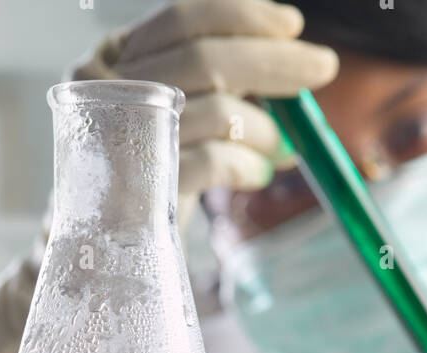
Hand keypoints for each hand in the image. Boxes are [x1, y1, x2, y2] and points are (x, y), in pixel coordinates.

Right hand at [76, 0, 337, 217]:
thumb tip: (295, 64)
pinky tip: (257, 176)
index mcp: (115, 59)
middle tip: (323, 68)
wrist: (103, 253)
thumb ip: (218, 83)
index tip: (293, 25)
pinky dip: (249, 167)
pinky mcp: (138, 189)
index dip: (244, 16)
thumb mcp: (177, 114)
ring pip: (216, 110)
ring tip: (279, 150)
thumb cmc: (149, 177)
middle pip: (206, 58)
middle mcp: (109, 90)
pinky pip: (215, 163)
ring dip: (265, 129)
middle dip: (276, 60)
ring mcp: (120, 140)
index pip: (184, 17)